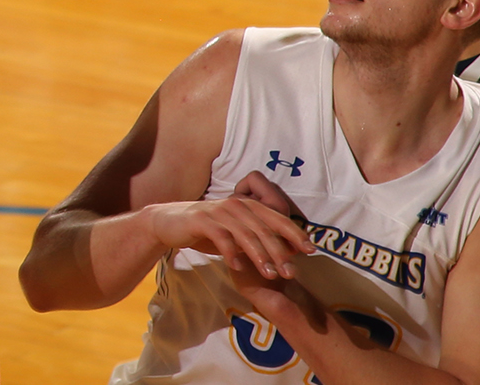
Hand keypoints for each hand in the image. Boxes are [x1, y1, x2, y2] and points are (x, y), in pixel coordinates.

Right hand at [148, 172, 315, 280]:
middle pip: (264, 229)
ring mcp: (218, 211)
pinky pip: (221, 237)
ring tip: (270, 275)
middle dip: (280, 252)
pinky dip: (231, 253)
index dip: (295, 233)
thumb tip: (288, 253)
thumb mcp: (236, 232)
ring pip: (246, 234)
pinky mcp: (201, 220)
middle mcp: (236, 205)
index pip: (278, 218)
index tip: (310, 251)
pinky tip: (236, 267)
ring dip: (260, 256)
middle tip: (290, 273)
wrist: (169, 223)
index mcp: (248, 205)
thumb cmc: (208, 230)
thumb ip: (257, 238)